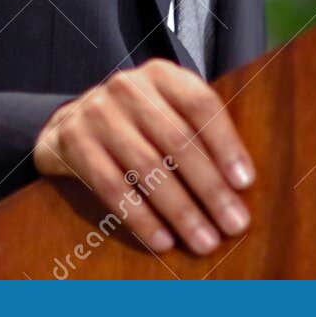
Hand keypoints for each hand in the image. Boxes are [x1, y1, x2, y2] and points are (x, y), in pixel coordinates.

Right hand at [32, 59, 254, 254]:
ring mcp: (97, 113)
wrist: (70, 124)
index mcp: (161, 75)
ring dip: (180, 210)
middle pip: (177, 141)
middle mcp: (128, 88)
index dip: (225, 143)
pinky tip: (163, 240)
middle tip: (233, 224)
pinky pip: (112, 187)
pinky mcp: (73, 143)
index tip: (245, 183)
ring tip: (204, 241)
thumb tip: (241, 184)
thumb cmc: (136, 123)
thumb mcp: (167, 111)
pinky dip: (140, 218)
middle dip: (210, 188)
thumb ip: (199, 132)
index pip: (200, 104)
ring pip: (147, 168)